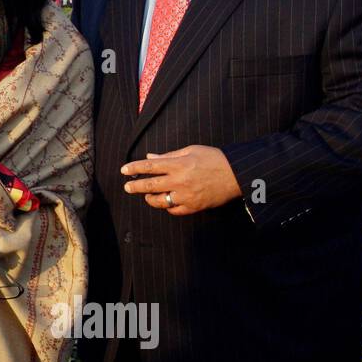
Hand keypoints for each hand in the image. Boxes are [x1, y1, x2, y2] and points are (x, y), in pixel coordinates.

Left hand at [120, 145, 242, 215]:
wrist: (237, 174)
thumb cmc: (214, 158)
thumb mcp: (192, 150)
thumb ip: (169, 155)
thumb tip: (150, 156)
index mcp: (178, 165)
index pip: (150, 166)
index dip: (135, 168)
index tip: (124, 169)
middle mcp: (179, 181)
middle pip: (150, 185)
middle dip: (135, 186)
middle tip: (127, 187)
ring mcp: (186, 196)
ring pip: (159, 201)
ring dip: (150, 198)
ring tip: (146, 196)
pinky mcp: (194, 207)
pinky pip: (174, 210)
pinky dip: (167, 207)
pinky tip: (165, 203)